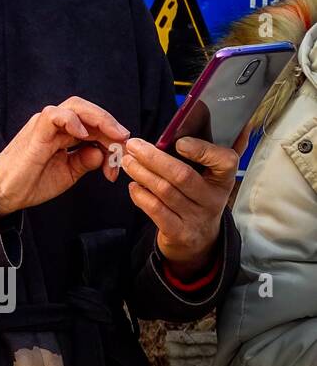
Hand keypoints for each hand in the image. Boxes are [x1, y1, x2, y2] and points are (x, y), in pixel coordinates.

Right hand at [0, 97, 129, 214]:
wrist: (5, 193)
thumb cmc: (31, 182)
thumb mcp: (68, 173)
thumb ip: (85, 160)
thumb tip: (102, 151)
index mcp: (64, 134)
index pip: (93, 125)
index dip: (111, 139)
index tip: (120, 161)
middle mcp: (55, 125)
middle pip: (88, 110)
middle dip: (110, 123)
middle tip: (124, 140)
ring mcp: (45, 125)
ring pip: (75, 106)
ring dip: (99, 120)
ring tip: (113, 136)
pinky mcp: (36, 131)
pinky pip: (55, 115)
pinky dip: (72, 120)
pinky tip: (83, 134)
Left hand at [118, 136, 237, 276]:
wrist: (199, 241)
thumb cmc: (199, 198)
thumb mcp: (213, 178)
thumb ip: (216, 152)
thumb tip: (237, 124)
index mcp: (224, 179)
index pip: (225, 161)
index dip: (202, 150)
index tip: (179, 141)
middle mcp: (213, 199)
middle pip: (182, 175)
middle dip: (153, 158)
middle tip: (133, 145)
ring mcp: (196, 217)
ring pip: (165, 190)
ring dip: (141, 173)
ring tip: (127, 161)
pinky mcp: (178, 232)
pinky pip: (155, 210)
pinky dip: (140, 195)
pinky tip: (132, 185)